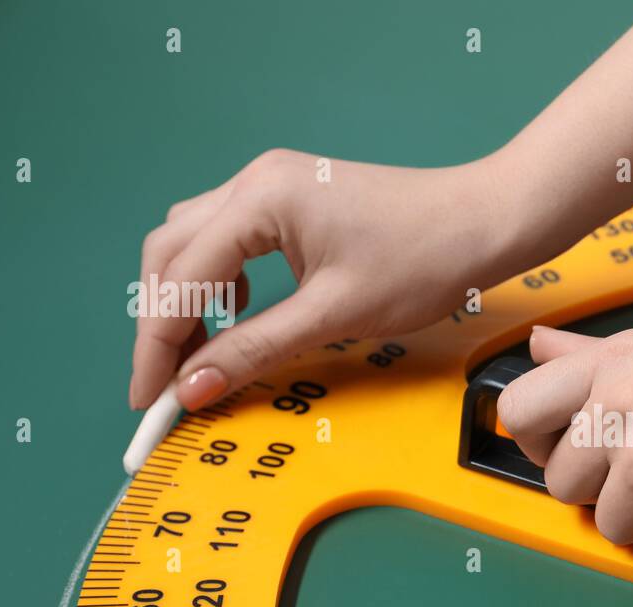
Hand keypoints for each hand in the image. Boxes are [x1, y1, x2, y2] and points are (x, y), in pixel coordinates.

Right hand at [129, 149, 519, 409]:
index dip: (158, 345)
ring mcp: (273, 185)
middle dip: (162, 323)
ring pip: (195, 242)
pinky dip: (219, 278)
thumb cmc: (424, 260)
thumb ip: (255, 349)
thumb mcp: (333, 315)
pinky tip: (239, 310)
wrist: (485, 222)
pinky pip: (230, 237)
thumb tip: (194, 388)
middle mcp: (255, 181)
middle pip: (171, 253)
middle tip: (165, 386)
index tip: (148, 399)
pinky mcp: (294, 199)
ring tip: (197, 355)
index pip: (180, 279)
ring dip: (186, 298)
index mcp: (259, 199)